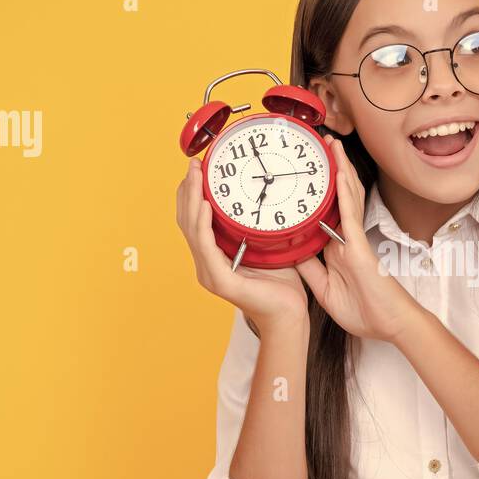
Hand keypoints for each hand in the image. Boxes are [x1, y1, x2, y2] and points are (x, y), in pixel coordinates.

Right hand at [175, 157, 306, 334]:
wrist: (291, 315)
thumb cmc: (283, 283)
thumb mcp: (269, 246)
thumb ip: (259, 225)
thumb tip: (266, 191)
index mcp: (214, 256)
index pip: (194, 220)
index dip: (192, 192)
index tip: (199, 166)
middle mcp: (206, 264)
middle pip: (187, 220)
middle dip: (189, 189)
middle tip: (195, 163)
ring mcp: (210, 273)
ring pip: (193, 230)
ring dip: (193, 199)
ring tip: (197, 176)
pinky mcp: (221, 281)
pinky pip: (207, 247)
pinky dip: (203, 224)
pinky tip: (205, 205)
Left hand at [295, 136, 423, 341]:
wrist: (391, 326)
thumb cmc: (365, 312)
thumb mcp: (326, 291)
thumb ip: (311, 270)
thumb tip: (292, 252)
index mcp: (337, 249)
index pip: (324, 213)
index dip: (316, 192)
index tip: (304, 173)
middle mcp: (346, 239)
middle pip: (338, 197)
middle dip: (331, 170)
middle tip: (321, 143)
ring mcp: (354, 240)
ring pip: (346, 197)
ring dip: (339, 169)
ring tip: (332, 145)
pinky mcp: (360, 247)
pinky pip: (350, 214)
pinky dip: (344, 192)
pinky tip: (340, 172)